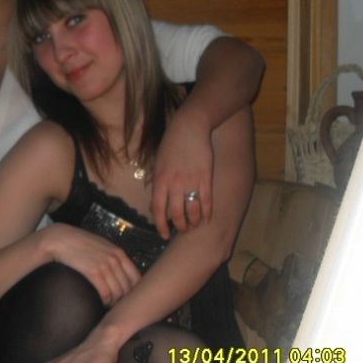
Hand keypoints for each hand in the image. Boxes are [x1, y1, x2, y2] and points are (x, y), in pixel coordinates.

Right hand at [43, 224, 140, 305]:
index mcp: (119, 253)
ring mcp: (105, 265)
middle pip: (128, 288)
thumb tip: (120, 273)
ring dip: (113, 303)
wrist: (60, 239)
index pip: (136, 278)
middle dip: (123, 300)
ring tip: (108, 307)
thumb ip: (113, 257)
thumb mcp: (101, 246)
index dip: (134, 292)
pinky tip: (100, 302)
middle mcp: (115, 259)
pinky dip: (104, 301)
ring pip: (118, 293)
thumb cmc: (79, 243)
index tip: (127, 298)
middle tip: (117, 306)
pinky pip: (105, 293)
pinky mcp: (93, 272)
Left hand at [150, 106, 212, 239]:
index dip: (161, 225)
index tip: (164, 235)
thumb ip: (157, 183)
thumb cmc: (171, 144)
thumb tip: (155, 203)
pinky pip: (206, 200)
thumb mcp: (158, 163)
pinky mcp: (205, 176)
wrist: (189, 127)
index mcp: (160, 180)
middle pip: (176, 213)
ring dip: (194, 221)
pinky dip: (207, 212)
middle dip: (179, 226)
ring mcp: (190, 180)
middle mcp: (174, 183)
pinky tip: (207, 219)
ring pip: (192, 210)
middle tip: (182, 230)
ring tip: (194, 225)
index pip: (158, 209)